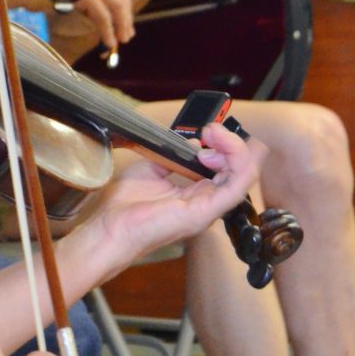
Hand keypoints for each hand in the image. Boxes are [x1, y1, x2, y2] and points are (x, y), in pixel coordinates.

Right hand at [51, 0, 134, 50]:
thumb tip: (106, 17)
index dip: (122, 10)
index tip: (124, 26)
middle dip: (124, 20)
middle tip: (125, 37)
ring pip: (115, 7)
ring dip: (118, 27)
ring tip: (116, 42)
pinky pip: (102, 16)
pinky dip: (107, 31)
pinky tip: (107, 42)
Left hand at [79, 122, 264, 280]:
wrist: (112, 226)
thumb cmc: (126, 204)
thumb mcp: (152, 167)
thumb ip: (175, 156)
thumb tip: (195, 144)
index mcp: (196, 193)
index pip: (226, 168)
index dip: (222, 145)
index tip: (207, 130)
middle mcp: (207, 200)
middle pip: (237, 169)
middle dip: (230, 142)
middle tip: (211, 129)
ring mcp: (208, 207)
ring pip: (242, 175)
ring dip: (234, 149)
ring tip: (215, 134)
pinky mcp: (206, 211)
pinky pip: (236, 187)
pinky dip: (239, 163)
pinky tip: (225, 147)